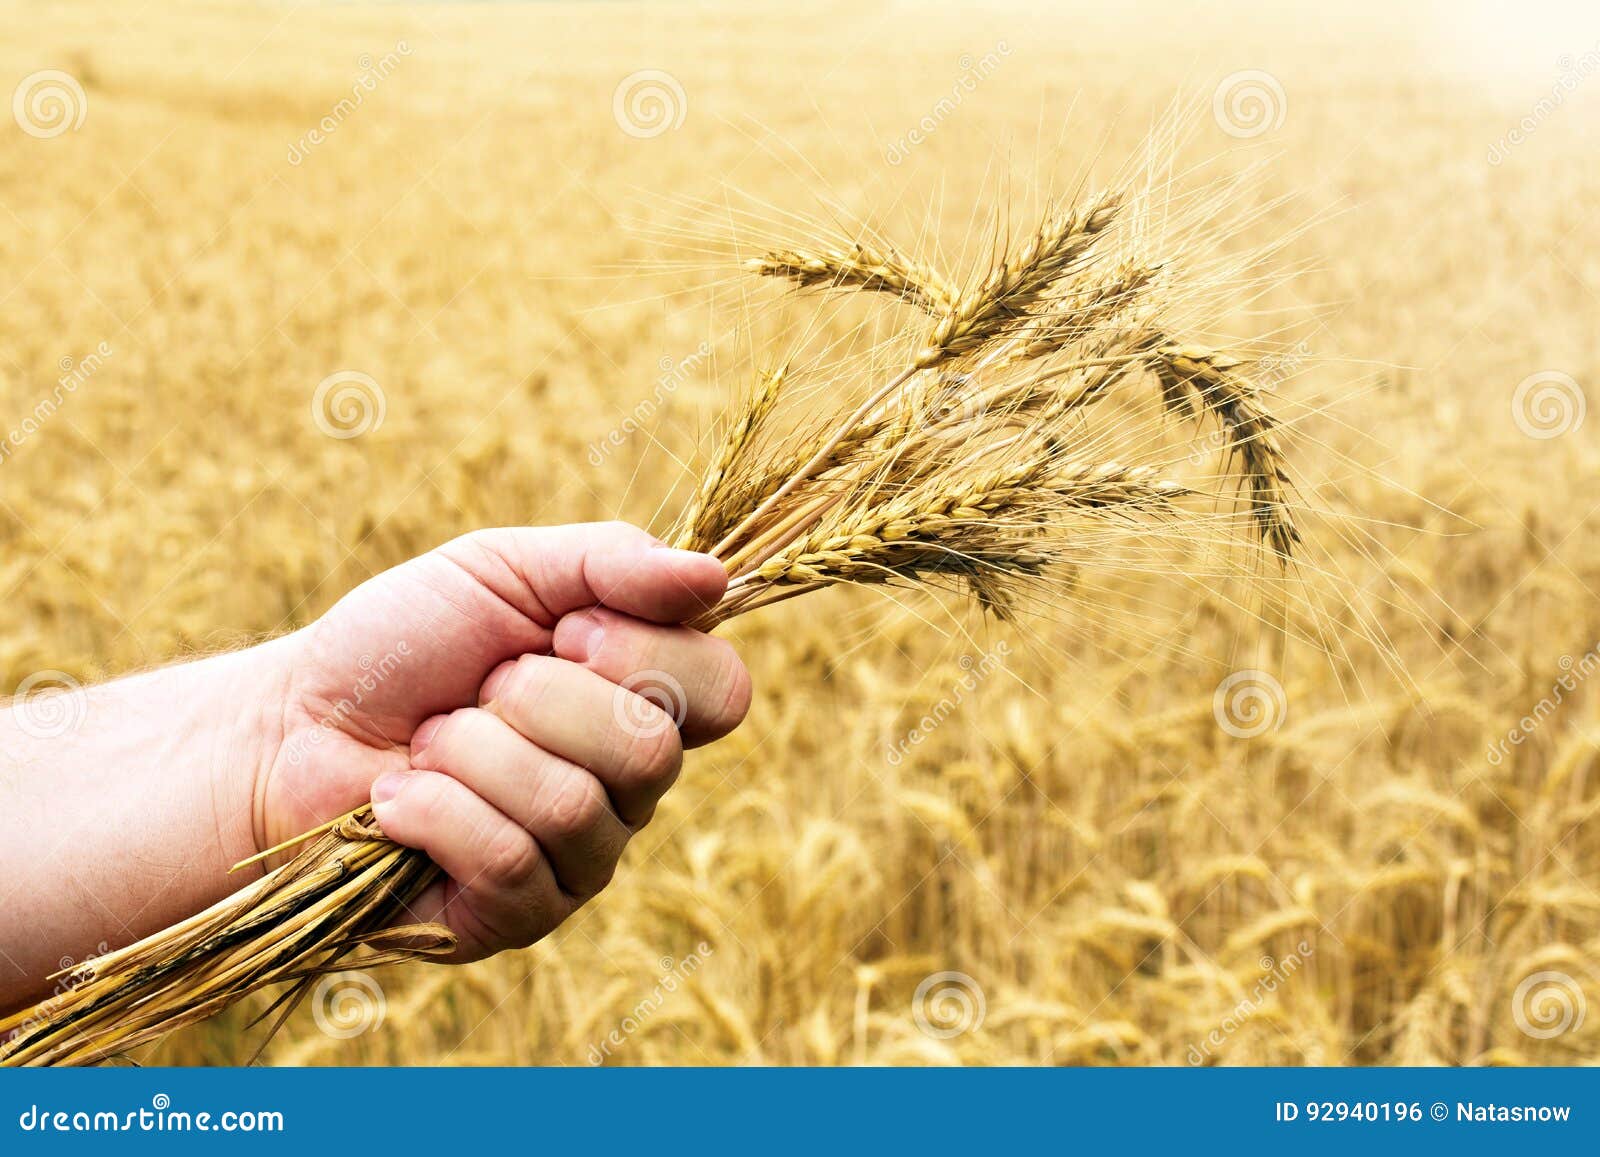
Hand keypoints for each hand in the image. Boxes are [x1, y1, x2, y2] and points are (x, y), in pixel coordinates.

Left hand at [261, 522, 750, 961]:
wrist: (288, 725)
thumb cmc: (402, 644)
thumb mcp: (503, 569)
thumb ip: (611, 562)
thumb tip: (715, 576)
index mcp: (644, 698)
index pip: (724, 694)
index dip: (647, 655)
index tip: (564, 629)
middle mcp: (630, 786)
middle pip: (651, 753)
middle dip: (537, 700)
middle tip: (481, 687)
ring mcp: (580, 857)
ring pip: (573, 807)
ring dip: (472, 752)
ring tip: (429, 742)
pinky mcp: (517, 917)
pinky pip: (510, 863)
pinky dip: (435, 811)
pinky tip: (398, 801)